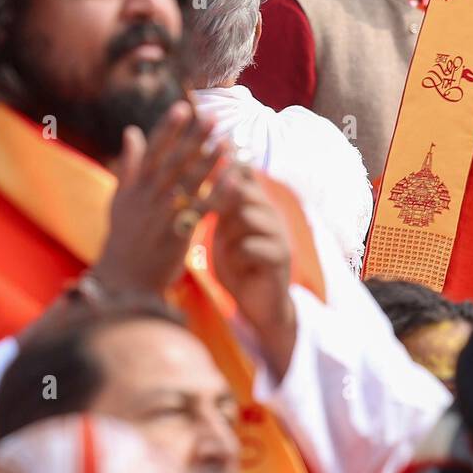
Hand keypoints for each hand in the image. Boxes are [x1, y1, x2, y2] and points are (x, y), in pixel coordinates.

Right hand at [89, 99, 225, 296]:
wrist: (123, 281)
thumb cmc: (123, 237)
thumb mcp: (120, 198)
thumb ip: (129, 164)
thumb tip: (132, 130)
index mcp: (136, 186)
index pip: (153, 151)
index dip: (168, 129)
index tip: (183, 107)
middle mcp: (150, 197)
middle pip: (175, 161)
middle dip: (194, 138)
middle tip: (213, 117)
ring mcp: (165, 215)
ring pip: (191, 182)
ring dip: (210, 160)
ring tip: (227, 141)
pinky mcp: (181, 234)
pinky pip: (204, 209)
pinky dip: (220, 193)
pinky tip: (236, 178)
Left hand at [208, 165, 295, 377]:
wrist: (258, 303)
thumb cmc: (236, 262)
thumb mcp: (224, 230)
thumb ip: (218, 205)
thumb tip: (191, 177)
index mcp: (257, 202)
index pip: (244, 171)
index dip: (222, 169)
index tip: (199, 175)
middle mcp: (271, 211)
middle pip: (242, 190)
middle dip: (217, 201)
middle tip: (203, 215)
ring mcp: (278, 232)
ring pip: (245, 216)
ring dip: (227, 233)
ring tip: (225, 249)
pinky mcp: (280, 256)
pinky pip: (249, 246)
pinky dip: (236, 257)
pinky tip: (237, 267)